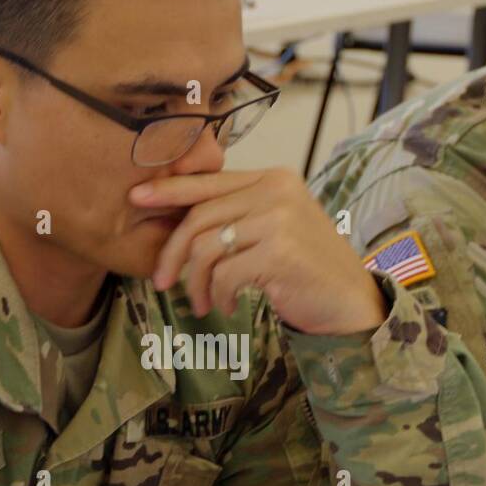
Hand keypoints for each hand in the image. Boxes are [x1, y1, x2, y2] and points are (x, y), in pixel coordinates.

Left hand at [140, 168, 388, 334]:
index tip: (135, 199)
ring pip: (207, 247)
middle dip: (173, 254)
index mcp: (273, 179)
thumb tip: (178, 216)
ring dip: (196, 282)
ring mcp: (280, 219)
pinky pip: (224, 274)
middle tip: (162, 282)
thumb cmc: (306, 270)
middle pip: (199, 217)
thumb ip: (238, 214)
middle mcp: (277, 191)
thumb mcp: (273, 229)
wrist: (349, 302)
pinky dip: (218, 295)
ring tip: (202, 303)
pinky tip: (228, 307)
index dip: (169, 190)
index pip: (209, 182)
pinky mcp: (279, 251)